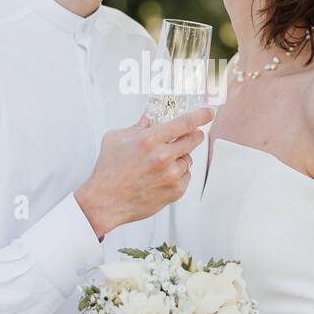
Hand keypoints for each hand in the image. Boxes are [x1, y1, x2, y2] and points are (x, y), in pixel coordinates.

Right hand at [76, 107, 212, 237]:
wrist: (105, 201)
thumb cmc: (108, 170)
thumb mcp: (116, 138)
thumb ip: (138, 126)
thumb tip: (151, 116)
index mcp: (149, 140)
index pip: (184, 123)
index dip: (200, 115)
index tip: (209, 112)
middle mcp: (163, 157)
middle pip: (193, 139)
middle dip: (193, 135)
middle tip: (187, 136)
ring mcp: (171, 175)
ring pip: (188, 159)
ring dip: (180, 157)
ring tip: (161, 163)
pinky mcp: (175, 191)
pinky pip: (186, 176)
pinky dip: (178, 174)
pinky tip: (161, 176)